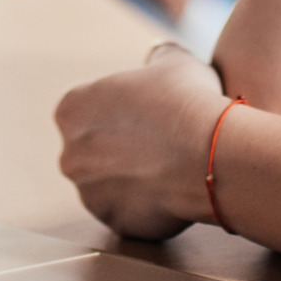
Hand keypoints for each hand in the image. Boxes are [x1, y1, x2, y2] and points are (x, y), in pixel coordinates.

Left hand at [54, 43, 229, 241]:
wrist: (210, 154)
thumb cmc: (187, 101)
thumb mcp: (173, 61)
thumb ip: (156, 58)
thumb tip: (157, 57)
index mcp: (71, 110)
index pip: (89, 107)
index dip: (121, 108)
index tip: (148, 111)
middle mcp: (70, 155)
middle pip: (94, 148)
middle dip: (122, 146)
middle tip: (161, 140)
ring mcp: (90, 194)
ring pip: (110, 183)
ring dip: (133, 176)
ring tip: (172, 165)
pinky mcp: (114, 223)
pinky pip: (130, 211)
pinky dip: (148, 204)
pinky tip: (174, 187)